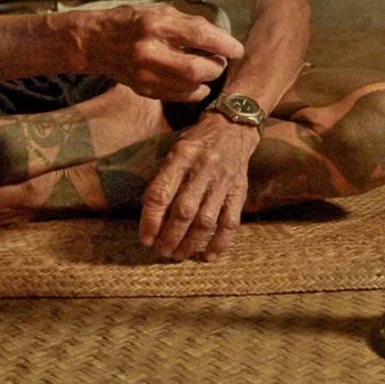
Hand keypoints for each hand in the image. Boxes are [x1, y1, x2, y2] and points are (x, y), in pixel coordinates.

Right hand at [80, 5, 243, 102]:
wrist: (94, 42)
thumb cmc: (131, 21)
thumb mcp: (159, 11)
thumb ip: (188, 24)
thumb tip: (219, 38)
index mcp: (156, 24)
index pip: (199, 35)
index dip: (224, 44)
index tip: (238, 50)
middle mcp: (150, 51)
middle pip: (196, 69)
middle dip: (216, 67)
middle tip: (221, 61)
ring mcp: (145, 73)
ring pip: (189, 87)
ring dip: (206, 81)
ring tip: (208, 70)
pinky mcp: (143, 89)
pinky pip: (178, 96)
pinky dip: (193, 92)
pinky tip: (195, 83)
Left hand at [139, 114, 259, 259]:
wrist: (234, 128)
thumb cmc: (197, 142)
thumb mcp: (174, 151)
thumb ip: (163, 179)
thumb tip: (149, 216)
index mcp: (181, 157)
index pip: (161, 194)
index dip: (150, 220)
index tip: (146, 239)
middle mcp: (203, 170)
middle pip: (184, 211)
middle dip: (170, 236)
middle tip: (162, 251)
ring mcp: (223, 182)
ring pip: (206, 221)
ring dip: (190, 243)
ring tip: (178, 255)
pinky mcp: (239, 192)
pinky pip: (230, 222)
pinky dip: (219, 242)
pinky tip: (208, 256)